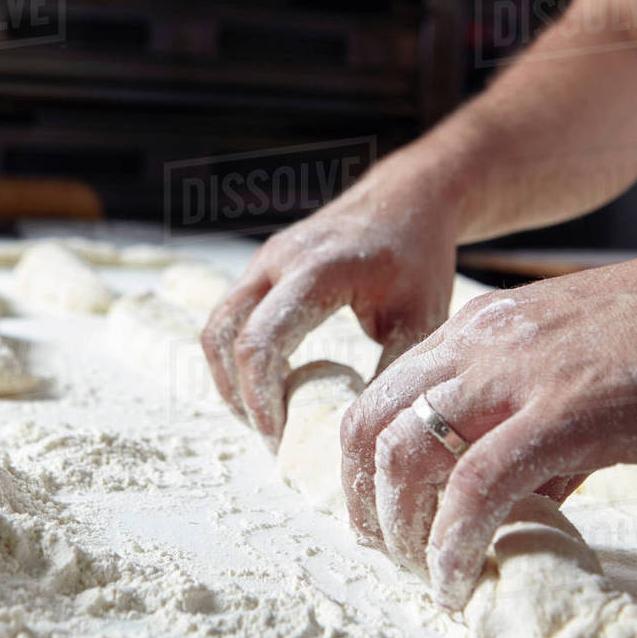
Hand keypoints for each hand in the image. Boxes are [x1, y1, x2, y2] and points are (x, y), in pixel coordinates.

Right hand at [201, 146, 460, 449]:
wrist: (408, 198)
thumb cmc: (419, 259)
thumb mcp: (420, 321)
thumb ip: (390, 376)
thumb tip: (364, 438)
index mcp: (317, 271)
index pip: (260, 343)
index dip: (260, 399)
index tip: (280, 439)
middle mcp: (279, 260)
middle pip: (222, 336)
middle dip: (237, 395)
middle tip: (269, 437)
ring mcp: (265, 259)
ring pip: (216, 326)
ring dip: (230, 376)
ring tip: (265, 417)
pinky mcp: (263, 265)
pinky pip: (231, 314)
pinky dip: (238, 354)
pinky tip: (273, 384)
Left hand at [341, 222, 636, 609]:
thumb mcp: (583, 368)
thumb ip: (542, 429)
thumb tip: (525, 495)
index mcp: (482, 330)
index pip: (384, 395)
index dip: (366, 462)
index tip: (380, 511)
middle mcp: (482, 344)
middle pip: (370, 423)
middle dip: (362, 499)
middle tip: (385, 550)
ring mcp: (521, 375)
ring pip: (407, 453)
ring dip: (398, 529)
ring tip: (421, 572)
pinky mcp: (570, 412)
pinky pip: (478, 486)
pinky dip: (453, 543)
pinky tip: (457, 578)